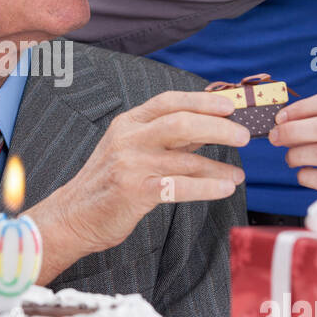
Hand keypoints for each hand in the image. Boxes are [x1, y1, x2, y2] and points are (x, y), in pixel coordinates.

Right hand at [27, 90, 248, 281]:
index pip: (169, 101)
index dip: (203, 100)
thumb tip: (209, 128)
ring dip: (218, 167)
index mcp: (128, 123)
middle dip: (218, 128)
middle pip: (182, 123)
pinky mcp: (135, 192)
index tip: (230, 106)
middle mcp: (129, 139)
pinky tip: (224, 188)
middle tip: (243, 136)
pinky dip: (207, 187)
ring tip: (237, 175)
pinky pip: (180, 186)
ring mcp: (131, 165)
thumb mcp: (131, 149)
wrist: (73, 215)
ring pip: (186, 160)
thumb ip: (165, 138)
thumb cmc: (108, 183)